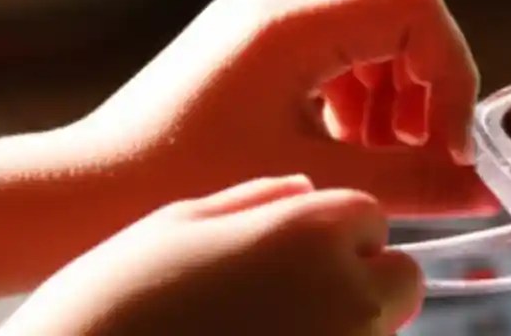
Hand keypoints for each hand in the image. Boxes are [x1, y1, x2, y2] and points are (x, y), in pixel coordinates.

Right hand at [0, 176, 424, 335]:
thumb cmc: (112, 303)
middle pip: (398, 283)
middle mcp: (345, 297)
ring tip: (255, 325)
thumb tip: (305, 188)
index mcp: (309, 232)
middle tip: (286, 297)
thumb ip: (256, 200)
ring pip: (373, 330)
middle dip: (361, 283)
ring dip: (336, 323)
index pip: (372, 217)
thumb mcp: (176, 223)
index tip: (290, 250)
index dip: (335, 232)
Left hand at [79, 0, 496, 217]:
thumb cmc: (176, 183)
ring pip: (367, 33)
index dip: (450, 76)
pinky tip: (339, 147)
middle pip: (397, 16)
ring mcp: (259, 17)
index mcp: (294, 20)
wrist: (83, 194)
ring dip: (391, 95)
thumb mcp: (312, 183)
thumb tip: (479, 188)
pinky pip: (330, 49)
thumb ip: (411, 183)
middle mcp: (277, 2)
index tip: (448, 146)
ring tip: (379, 159)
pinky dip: (354, 95)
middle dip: (424, 88)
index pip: (418, 10)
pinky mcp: (246, 42)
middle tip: (422, 155)